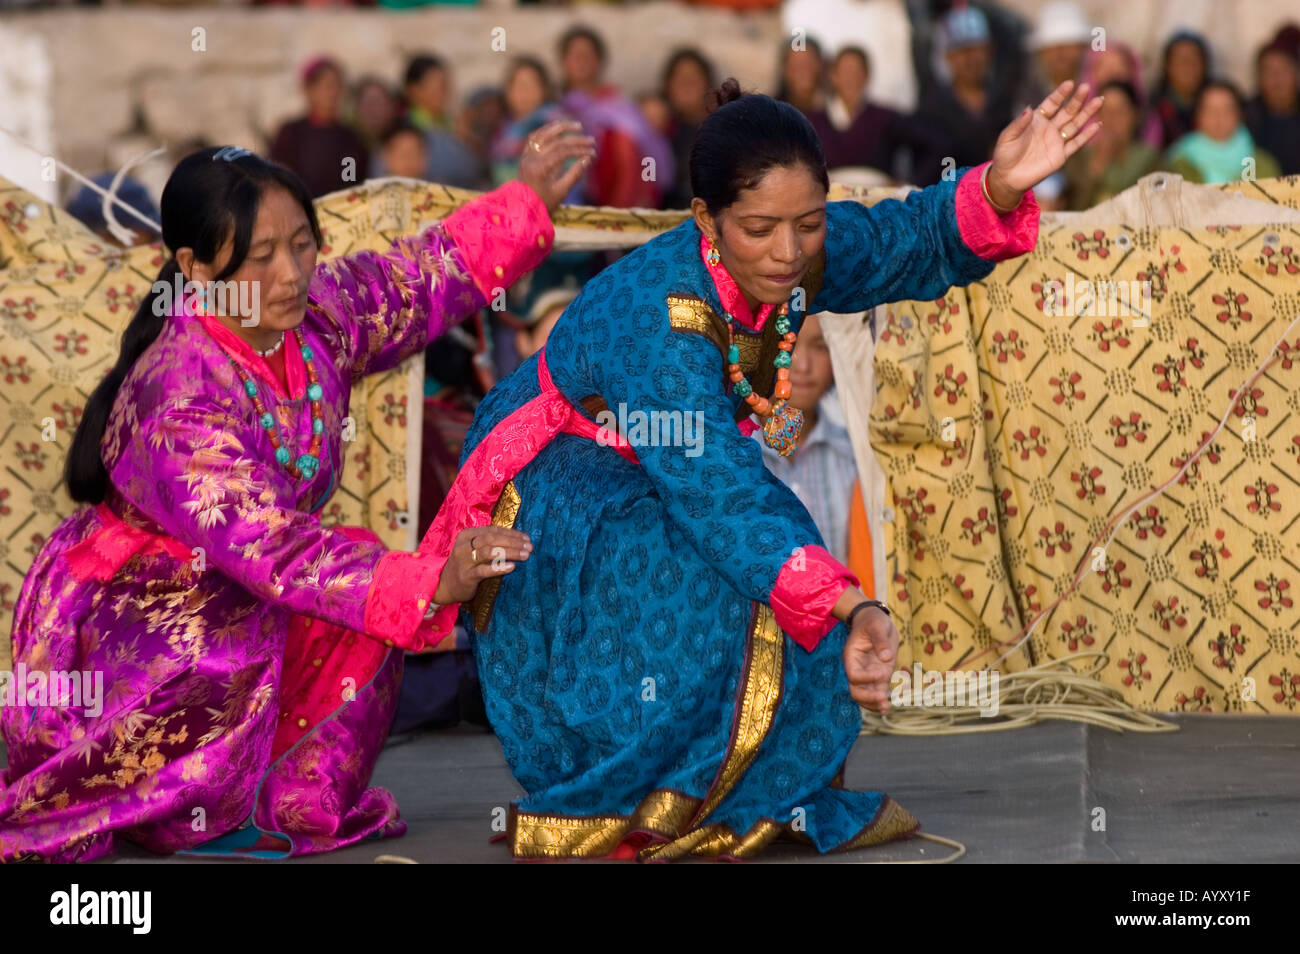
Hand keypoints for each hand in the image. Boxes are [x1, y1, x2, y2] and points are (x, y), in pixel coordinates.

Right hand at [432, 526, 531, 604]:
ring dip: (510, 552)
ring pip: (490, 552)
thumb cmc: (466, 565)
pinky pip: (484, 570)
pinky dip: (499, 567)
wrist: (445, 585)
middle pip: (492, 539)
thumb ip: (490, 543)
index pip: (493, 530)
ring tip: (525, 555)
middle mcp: (464, 545)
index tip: (527, 538)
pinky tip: (512, 567)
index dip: (511, 533)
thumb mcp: (474, 549)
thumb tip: (519, 540)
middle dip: (513, 541)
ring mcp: (464, 561)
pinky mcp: (466, 576)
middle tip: (529, 547)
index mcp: (467, 535)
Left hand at [517, 121, 596, 212]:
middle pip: (556, 142)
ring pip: (543, 133)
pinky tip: (559, 129)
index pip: (563, 152)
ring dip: (560, 127)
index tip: (592, 153)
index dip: (579, 150)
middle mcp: (531, 158)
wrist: (521, 209)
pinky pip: (535, 137)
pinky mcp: (524, 155)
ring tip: (577, 126)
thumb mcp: (561, 192)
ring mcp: (526, 155)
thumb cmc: (543, 204)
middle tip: (591, 141)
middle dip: (576, 140)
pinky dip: (548, 131)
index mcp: (539, 169)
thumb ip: (574, 174)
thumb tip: (588, 159)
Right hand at [843, 606, 898, 712]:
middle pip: (856, 690)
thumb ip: (880, 640)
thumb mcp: (877, 625)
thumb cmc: (873, 621)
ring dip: (873, 703)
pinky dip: (880, 701)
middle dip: (868, 697)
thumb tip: (886, 658)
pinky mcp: (879, 675)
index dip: (866, 678)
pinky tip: (886, 708)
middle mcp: (857, 668)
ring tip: (885, 709)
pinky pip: (877, 691)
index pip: (854, 675)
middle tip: (882, 699)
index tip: (881, 673)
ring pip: (864, 695)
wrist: (874, 620)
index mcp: (852, 656)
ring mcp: (868, 673)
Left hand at [986, 80, 1103, 205]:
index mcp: (1037, 120)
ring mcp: (1056, 141)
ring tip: (1099, 100)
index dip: (1060, 94)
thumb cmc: (1005, 154)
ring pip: (1075, 124)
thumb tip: (1029, 109)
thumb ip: (1018, 124)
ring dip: (1087, 113)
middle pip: (1067, 111)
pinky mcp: (1060, 156)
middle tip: (1086, 87)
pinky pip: (1076, 144)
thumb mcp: (1007, 137)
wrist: (1007, 177)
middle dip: (1077, 100)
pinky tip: (1097, 125)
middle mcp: (1049, 128)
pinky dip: (1086, 135)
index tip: (1069, 84)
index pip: (1052, 103)